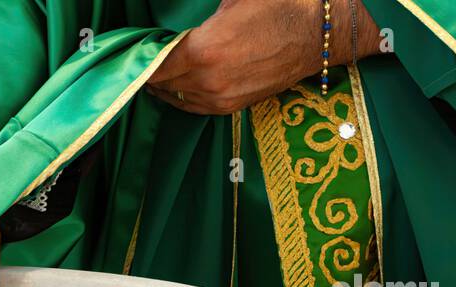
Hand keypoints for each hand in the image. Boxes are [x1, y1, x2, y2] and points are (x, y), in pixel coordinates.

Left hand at [146, 0, 382, 114]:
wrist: (318, 32)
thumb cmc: (276, 6)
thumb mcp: (232, 0)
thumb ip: (198, 15)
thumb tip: (177, 21)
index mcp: (204, 49)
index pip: (156, 62)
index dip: (144, 57)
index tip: (138, 49)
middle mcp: (208, 80)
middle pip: (162, 82)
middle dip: (151, 72)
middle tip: (144, 61)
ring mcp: (220, 97)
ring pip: (176, 98)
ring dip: (164, 86)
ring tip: (156, 74)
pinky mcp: (233, 107)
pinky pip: (195, 107)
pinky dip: (181, 97)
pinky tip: (175, 87)